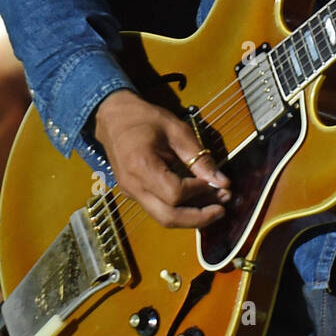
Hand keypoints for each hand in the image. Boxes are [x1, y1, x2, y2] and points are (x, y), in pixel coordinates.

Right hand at [93, 91, 231, 228]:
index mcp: (141, 166)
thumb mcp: (177, 130)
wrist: (113, 117)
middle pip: (168, 217)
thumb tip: (221, 181)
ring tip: (215, 204)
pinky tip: (198, 199)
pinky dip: (180, 209)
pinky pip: (158, 209)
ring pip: (163, 218)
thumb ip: (199, 157)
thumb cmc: (145, 118)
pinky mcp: (133, 194)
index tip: (216, 182)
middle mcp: (133, 186)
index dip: (199, 191)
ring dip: (191, 216)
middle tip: (222, 209)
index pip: (175, 194)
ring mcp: (131, 193)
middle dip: (198, 218)